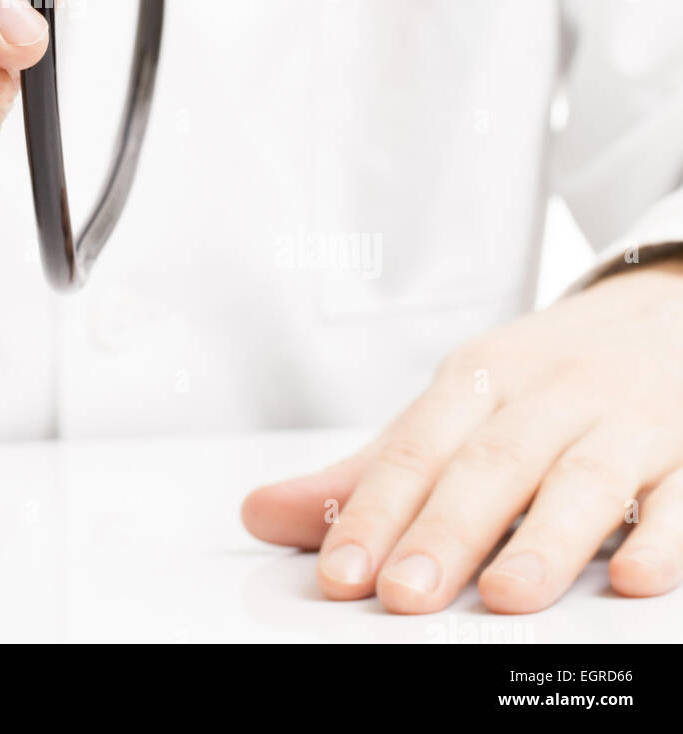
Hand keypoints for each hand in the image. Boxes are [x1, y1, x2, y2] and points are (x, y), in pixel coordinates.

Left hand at [242, 264, 682, 611]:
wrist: (663, 307)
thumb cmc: (545, 374)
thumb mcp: (457, 404)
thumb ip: (368, 471)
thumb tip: (262, 514)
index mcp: (480, 379)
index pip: (416, 447)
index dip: (374, 509)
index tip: (338, 571)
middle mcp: (548, 394)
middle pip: (491, 463)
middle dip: (445, 531)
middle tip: (403, 594)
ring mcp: (625, 420)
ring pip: (584, 478)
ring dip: (545, 538)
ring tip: (504, 596)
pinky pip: (682, 494)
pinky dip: (661, 535)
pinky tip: (634, 577)